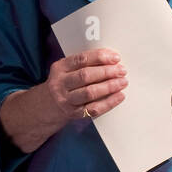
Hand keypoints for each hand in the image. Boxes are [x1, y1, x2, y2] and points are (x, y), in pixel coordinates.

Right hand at [0, 49, 126, 153]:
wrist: (48, 105)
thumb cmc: (64, 83)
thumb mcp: (66, 70)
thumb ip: (84, 64)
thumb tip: (111, 58)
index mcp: (59, 68)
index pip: (80, 60)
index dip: (99, 58)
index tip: (115, 58)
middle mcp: (60, 83)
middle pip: (85, 76)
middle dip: (106, 72)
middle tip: (122, 70)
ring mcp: (66, 100)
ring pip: (90, 92)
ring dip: (109, 86)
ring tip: (123, 82)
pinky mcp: (74, 113)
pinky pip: (94, 108)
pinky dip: (109, 102)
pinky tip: (120, 96)